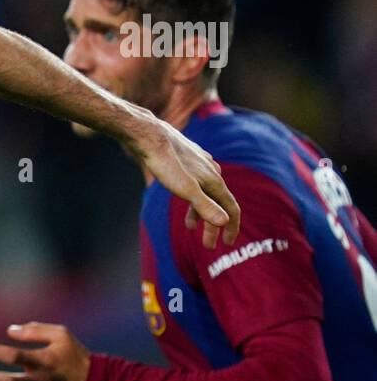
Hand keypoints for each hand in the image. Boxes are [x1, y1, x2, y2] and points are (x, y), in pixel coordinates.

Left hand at [127, 117, 240, 247]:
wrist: (149, 136)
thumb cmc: (166, 163)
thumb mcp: (185, 189)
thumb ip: (204, 206)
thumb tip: (224, 222)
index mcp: (215, 180)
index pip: (231, 208)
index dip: (231, 227)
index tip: (227, 243)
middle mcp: (212, 171)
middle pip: (218, 203)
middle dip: (212, 225)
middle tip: (207, 244)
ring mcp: (200, 164)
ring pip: (206, 192)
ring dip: (200, 212)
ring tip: (190, 227)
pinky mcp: (187, 159)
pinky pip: (196, 182)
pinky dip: (193, 196)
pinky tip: (184, 196)